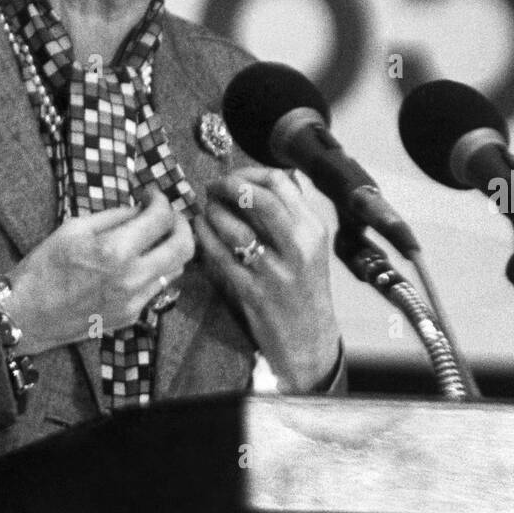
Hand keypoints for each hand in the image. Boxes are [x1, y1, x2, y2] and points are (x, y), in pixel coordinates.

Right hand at [6, 188, 194, 353]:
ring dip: (172, 248)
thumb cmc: (44, 267)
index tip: (151, 195)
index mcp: (116, 251)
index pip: (161, 218)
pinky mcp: (131, 316)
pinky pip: (158, 288)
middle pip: (184, 247)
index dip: (161, 199)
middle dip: (181, 223)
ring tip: (156, 237)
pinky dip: (156, 270)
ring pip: (177, 270)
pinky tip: (139, 262)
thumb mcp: (75, 228)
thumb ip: (114, 216)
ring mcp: (135, 301)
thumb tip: (140, 209)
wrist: (26, 315)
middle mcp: (133, 278)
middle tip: (167, 214)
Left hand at [195, 167, 341, 392]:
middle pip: (260, 199)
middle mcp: (298, 247)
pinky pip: (221, 256)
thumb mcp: (311, 246)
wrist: (308, 339)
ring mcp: (275, 271)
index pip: (281, 183)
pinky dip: (206, 238)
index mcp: (313, 229)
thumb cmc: (305, 287)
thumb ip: (290, 213)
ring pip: (236, 227)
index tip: (235, 178)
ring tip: (207, 210)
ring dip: (214, 212)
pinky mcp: (252, 292)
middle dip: (230, 186)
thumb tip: (259, 180)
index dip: (250, 173)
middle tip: (214, 187)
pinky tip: (200, 230)